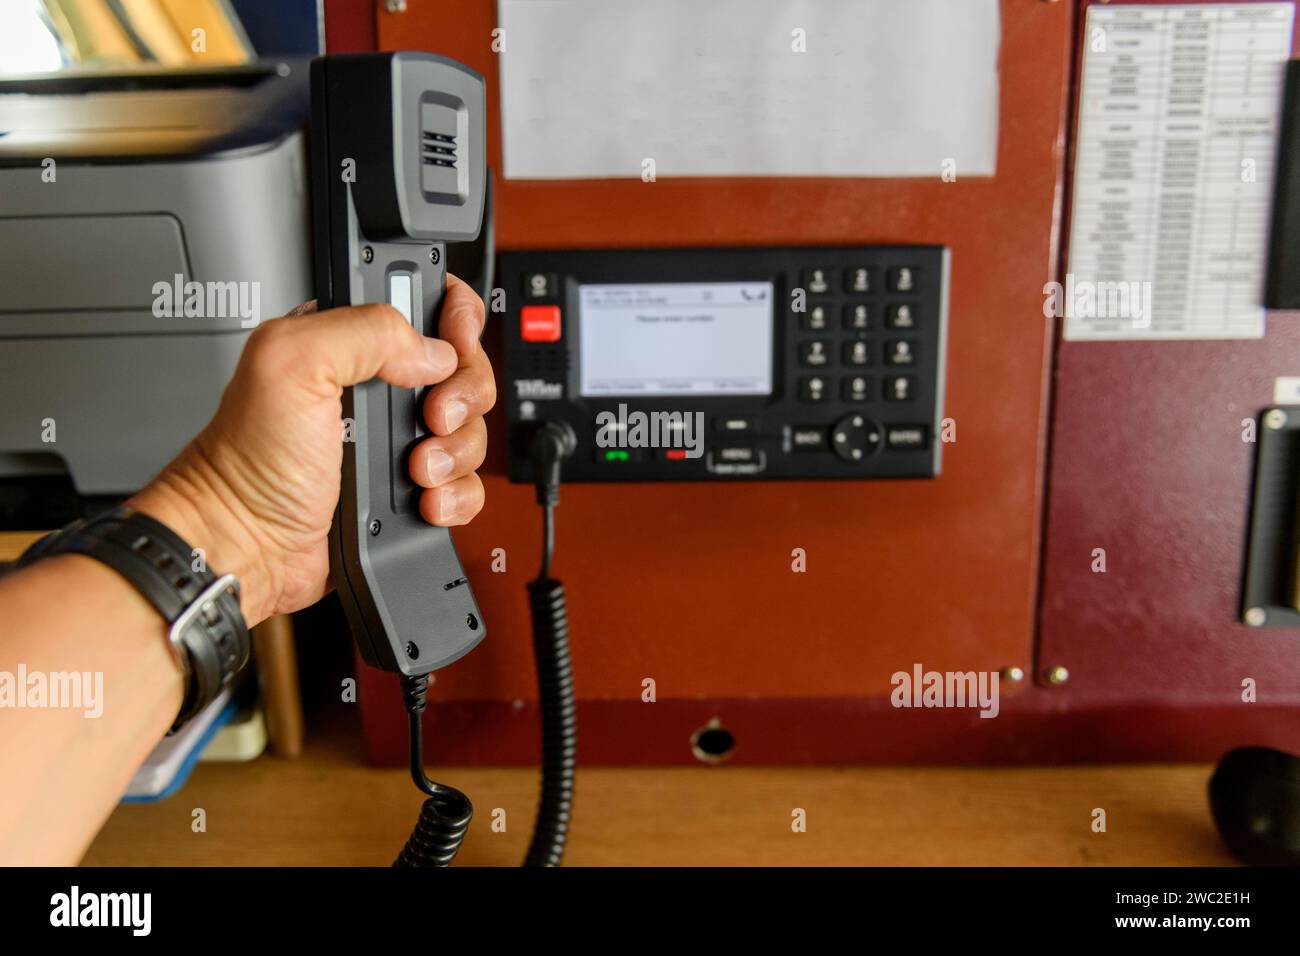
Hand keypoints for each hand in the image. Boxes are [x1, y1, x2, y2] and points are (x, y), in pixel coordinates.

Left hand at [127, 275, 494, 625]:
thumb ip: (364, 329)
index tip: (450, 349)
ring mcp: (395, 439)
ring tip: (415, 468)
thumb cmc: (248, 462)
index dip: (455, 320)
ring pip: (470, 429)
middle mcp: (377, 385)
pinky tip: (423, 498)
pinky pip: (465, 483)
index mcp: (350, 339)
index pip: (430, 303)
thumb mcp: (291, 363)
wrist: (249, 545)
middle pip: (463, 369)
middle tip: (428, 417)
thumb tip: (432, 351)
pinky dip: (455, 494)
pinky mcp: (407, 487)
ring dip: (455, 452)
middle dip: (461, 396)